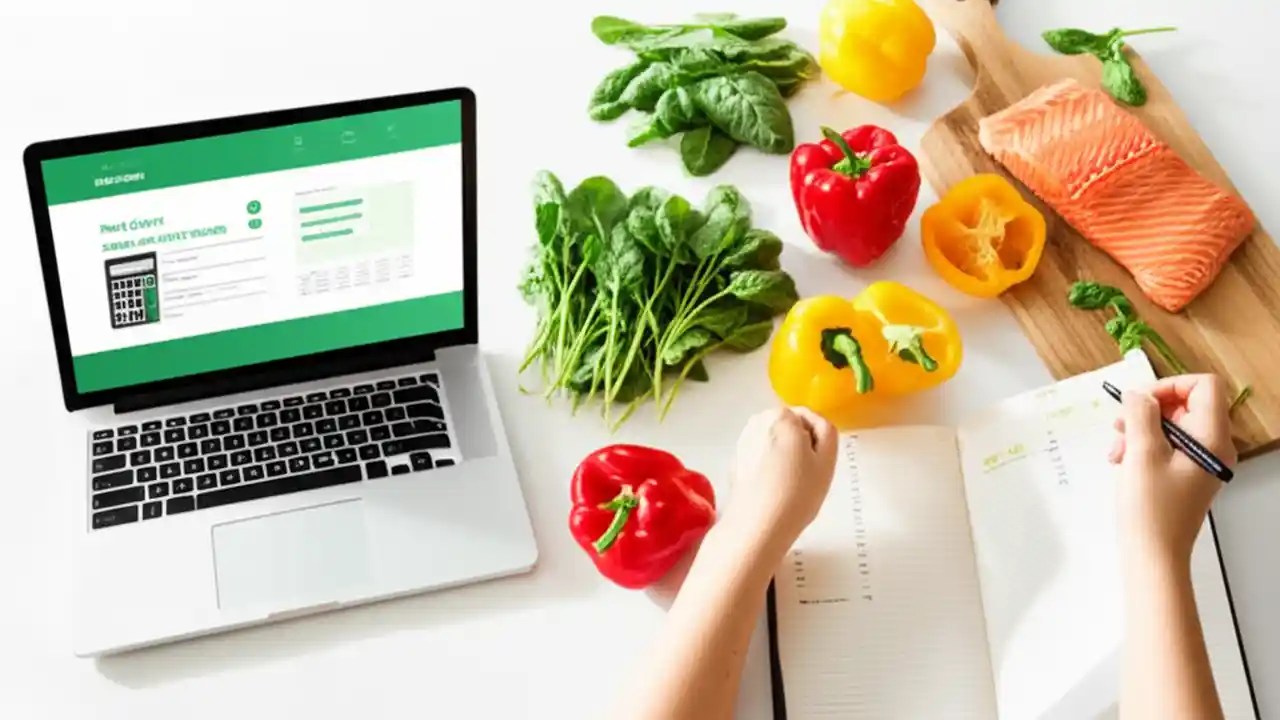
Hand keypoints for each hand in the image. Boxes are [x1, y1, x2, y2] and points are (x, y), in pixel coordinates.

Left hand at [722, 407, 838, 548]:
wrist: (757, 526)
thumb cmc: (797, 493)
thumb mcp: (826, 460)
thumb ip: (826, 431)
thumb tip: (814, 423)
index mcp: (780, 416)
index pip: (808, 419)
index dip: (816, 442)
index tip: (815, 464)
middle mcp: (757, 422)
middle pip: (789, 429)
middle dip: (798, 447)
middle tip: (805, 476)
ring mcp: (742, 441)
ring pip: (774, 444)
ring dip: (784, 457)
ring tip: (788, 485)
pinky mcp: (735, 461)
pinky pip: (760, 458)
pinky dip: (768, 468)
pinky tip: (772, 490)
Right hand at [1109, 375, 1235, 563]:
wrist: (1154, 555)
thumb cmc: (1150, 508)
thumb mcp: (1141, 453)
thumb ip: (1140, 414)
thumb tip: (1137, 394)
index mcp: (1212, 438)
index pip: (1204, 386)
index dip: (1171, 385)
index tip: (1140, 401)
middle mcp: (1214, 447)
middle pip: (1187, 404)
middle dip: (1149, 409)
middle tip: (1120, 425)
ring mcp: (1201, 462)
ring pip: (1173, 425)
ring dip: (1141, 428)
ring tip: (1117, 449)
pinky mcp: (1187, 475)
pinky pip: (1168, 446)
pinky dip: (1144, 446)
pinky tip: (1123, 461)